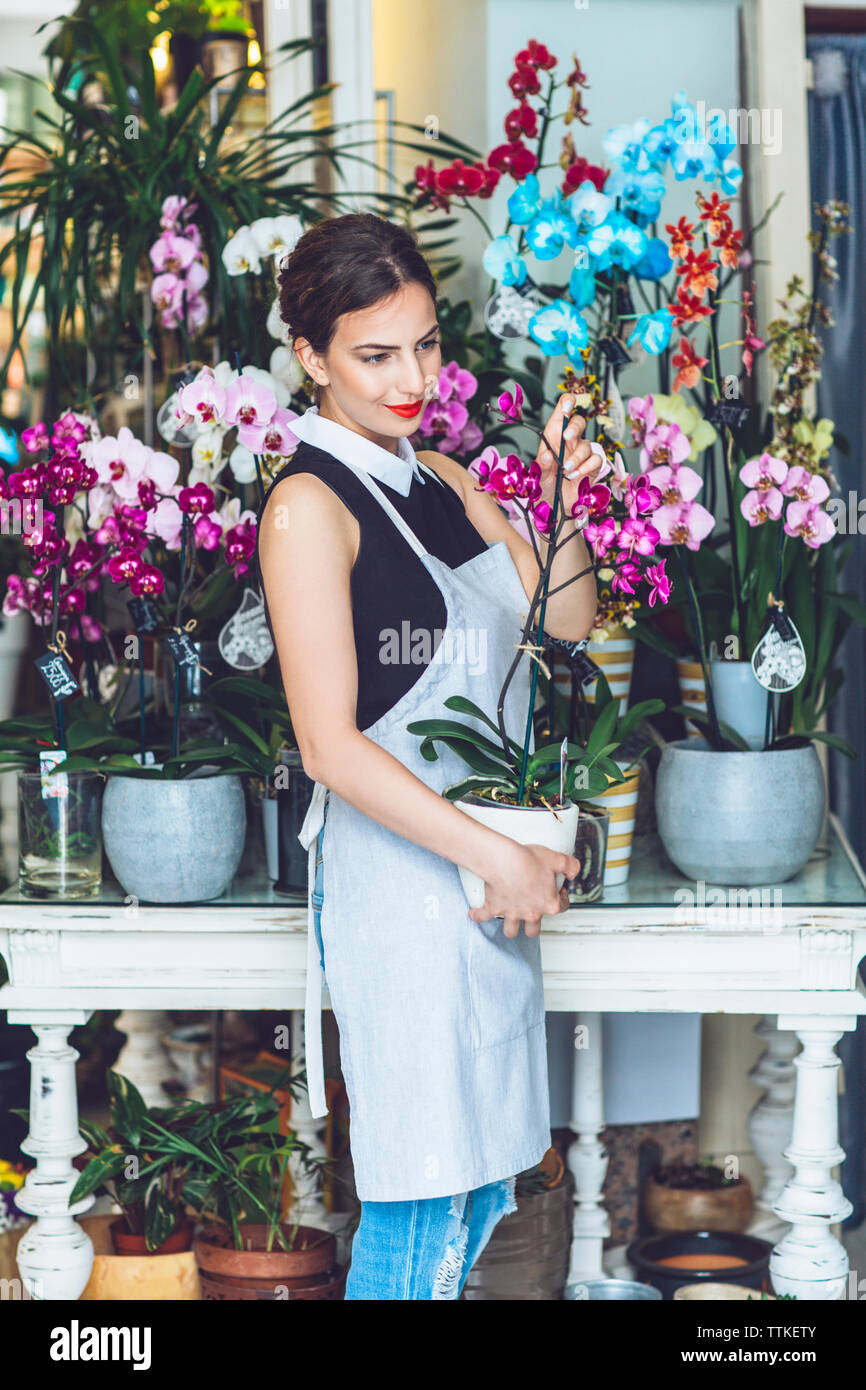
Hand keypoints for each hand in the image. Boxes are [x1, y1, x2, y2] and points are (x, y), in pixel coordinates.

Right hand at [468, 842, 580, 938]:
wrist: (505, 861)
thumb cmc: (528, 860)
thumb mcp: (557, 859)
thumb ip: (570, 865)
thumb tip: (574, 871)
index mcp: (549, 904)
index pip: (562, 907)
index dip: (562, 898)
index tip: (557, 889)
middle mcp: (531, 914)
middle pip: (533, 930)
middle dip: (533, 924)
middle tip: (533, 913)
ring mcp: (511, 913)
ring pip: (511, 931)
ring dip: (511, 928)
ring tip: (510, 920)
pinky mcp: (493, 908)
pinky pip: (482, 917)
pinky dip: (478, 916)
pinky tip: (475, 914)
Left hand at [535, 393, 607, 517]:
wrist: (556, 505)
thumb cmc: (546, 485)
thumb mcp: (538, 476)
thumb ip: (542, 466)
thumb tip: (546, 456)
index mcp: (554, 435)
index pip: (562, 411)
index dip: (567, 403)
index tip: (568, 402)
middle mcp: (569, 441)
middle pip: (579, 422)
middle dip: (574, 427)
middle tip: (566, 437)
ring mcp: (582, 453)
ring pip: (586, 445)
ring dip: (576, 457)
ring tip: (566, 470)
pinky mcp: (592, 466)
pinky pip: (596, 459)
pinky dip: (586, 467)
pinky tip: (575, 476)